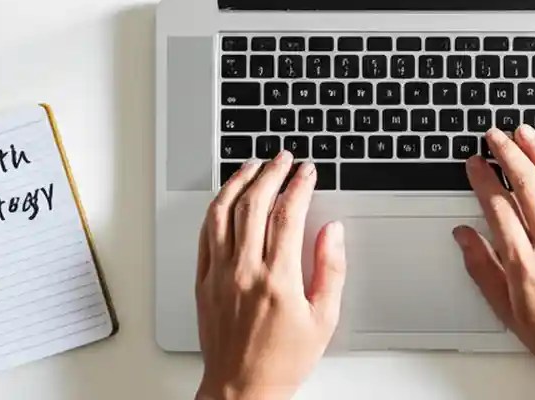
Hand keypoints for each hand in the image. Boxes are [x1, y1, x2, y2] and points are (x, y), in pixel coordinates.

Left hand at [195, 153, 345, 399]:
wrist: (241, 390)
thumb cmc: (283, 360)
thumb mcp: (324, 319)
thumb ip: (331, 269)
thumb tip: (332, 231)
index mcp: (278, 280)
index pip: (287, 214)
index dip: (299, 185)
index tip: (307, 172)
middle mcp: (244, 271)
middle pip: (254, 204)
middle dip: (271, 172)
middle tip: (283, 158)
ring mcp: (219, 274)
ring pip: (222, 212)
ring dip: (239, 182)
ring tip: (253, 166)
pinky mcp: (202, 281)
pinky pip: (205, 233)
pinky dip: (217, 208)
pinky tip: (228, 197)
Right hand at [454, 126, 534, 399]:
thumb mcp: (508, 312)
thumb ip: (482, 269)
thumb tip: (463, 236)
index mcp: (524, 264)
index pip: (497, 207)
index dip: (482, 179)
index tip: (474, 163)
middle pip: (526, 185)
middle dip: (506, 154)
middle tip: (494, 136)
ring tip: (525, 133)